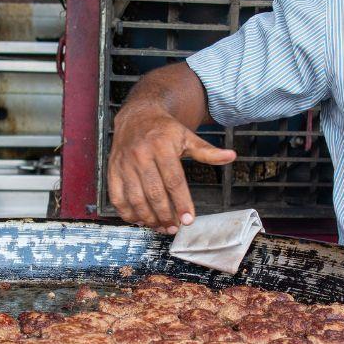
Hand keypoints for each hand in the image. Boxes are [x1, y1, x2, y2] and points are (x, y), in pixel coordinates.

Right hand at [107, 101, 235, 233]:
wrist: (137, 116)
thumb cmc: (164, 130)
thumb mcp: (187, 136)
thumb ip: (208, 151)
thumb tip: (231, 156)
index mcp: (161, 146)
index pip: (174, 180)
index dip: (181, 203)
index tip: (188, 219)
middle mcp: (140, 155)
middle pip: (154, 193)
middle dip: (166, 215)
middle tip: (175, 227)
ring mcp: (124, 164)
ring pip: (136, 198)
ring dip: (149, 218)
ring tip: (161, 227)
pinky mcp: (112, 170)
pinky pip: (117, 198)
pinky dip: (128, 213)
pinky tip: (140, 220)